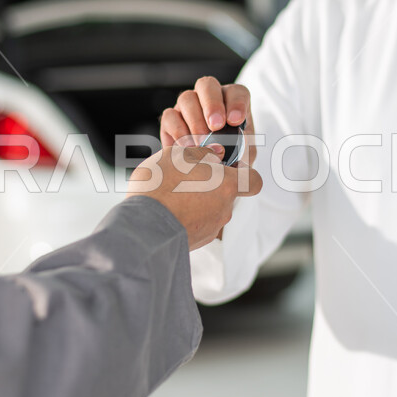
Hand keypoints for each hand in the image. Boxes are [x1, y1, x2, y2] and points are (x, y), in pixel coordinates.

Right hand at [128, 146, 261, 250]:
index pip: (254, 180)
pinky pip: (195, 225)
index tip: (230, 168)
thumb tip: (215, 154)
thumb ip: (202, 153)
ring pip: (209, 210)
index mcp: (227, 185)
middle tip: (186, 178)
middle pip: (225, 194)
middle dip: (210, 186)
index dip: (245, 173)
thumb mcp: (179, 155)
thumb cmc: (162, 186)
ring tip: (171, 196)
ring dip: (195, 202)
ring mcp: (211, 229)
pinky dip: (186, 218)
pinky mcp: (196, 243)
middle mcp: (224, 210)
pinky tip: (167, 211)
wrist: (143, 226)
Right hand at [160, 77, 254, 165]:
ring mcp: (187, 107)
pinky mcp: (170, 119)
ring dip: (195, 121)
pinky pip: (169, 116)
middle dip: (212, 104)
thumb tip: (238, 146)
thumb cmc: (229, 161)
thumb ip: (244, 148)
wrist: (206, 176)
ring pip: (187, 98)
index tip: (235, 121)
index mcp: (232, 103)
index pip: (236, 92)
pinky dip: (178, 132)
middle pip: (207, 85)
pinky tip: (187, 149)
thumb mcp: (243, 156)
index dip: (236, 103)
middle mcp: (208, 99)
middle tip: (216, 127)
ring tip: (201, 144)